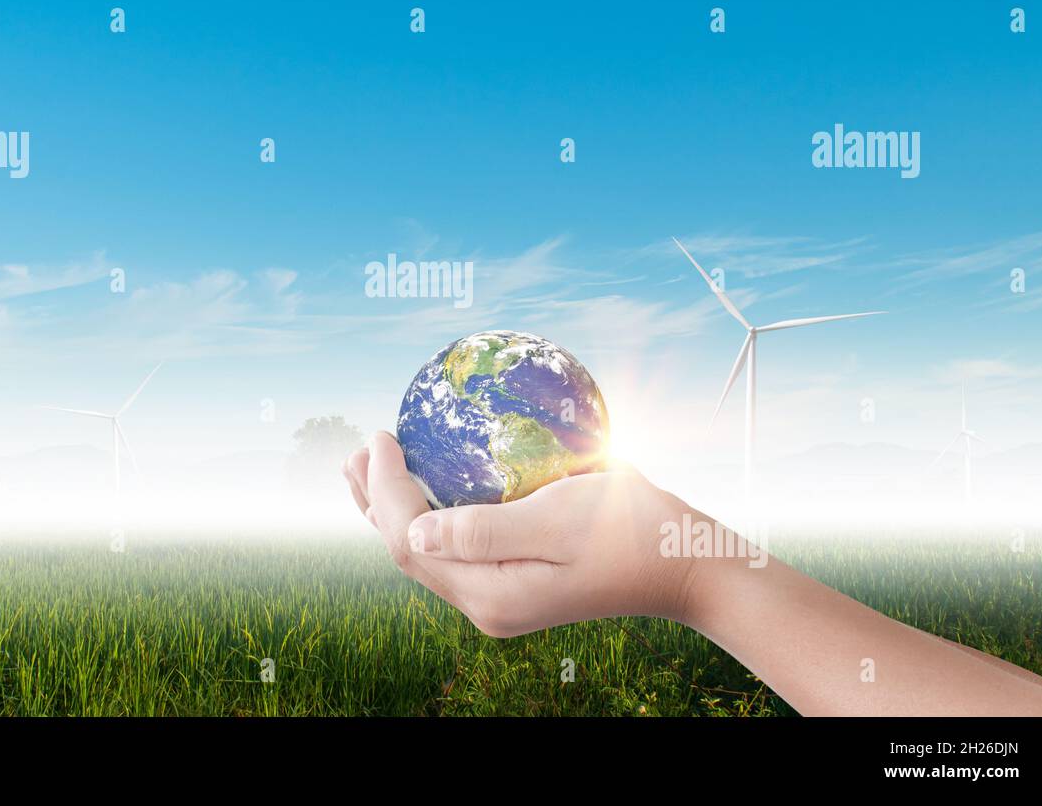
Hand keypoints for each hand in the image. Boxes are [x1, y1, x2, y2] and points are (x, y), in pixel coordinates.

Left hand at [344, 431, 699, 637]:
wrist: (685, 567)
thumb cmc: (631, 531)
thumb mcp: (560, 521)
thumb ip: (485, 529)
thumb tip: (413, 532)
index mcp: (490, 594)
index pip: (409, 542)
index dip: (384, 488)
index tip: (380, 436)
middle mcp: (486, 605)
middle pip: (407, 552)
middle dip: (375, 500)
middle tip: (356, 451)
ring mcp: (500, 598)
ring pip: (427, 552)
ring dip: (396, 508)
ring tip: (369, 468)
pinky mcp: (514, 584)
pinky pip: (454, 549)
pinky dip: (430, 515)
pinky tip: (426, 489)